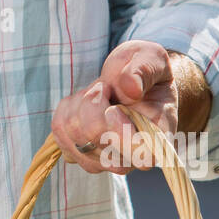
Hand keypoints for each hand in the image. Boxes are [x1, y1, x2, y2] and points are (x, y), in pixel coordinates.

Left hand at [50, 40, 178, 174]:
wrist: (129, 80)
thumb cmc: (144, 70)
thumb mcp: (151, 58)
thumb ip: (144, 71)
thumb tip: (131, 89)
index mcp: (158, 139)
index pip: (140, 155)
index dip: (120, 133)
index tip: (113, 108)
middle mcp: (131, 158)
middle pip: (97, 143)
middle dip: (93, 105)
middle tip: (106, 87)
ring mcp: (102, 160)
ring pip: (75, 135)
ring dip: (80, 104)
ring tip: (99, 94)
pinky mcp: (78, 152)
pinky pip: (60, 130)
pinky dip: (67, 108)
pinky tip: (84, 102)